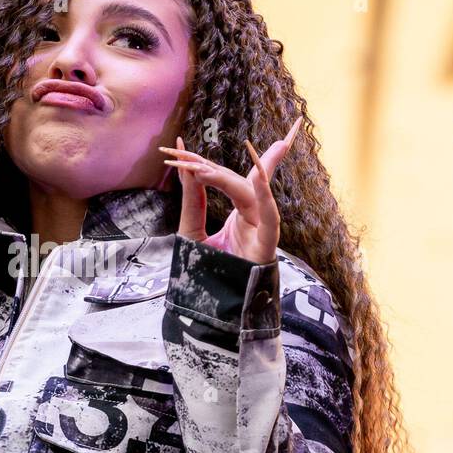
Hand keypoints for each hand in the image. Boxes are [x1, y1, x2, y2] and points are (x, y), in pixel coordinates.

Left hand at [160, 118, 298, 264]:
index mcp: (242, 213)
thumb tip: (188, 169)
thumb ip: (193, 203)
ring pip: (252, 192)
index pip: (233, 177)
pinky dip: (264, 196)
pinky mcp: (268, 244)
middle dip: (216, 162)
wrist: (218, 311)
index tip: (182, 141)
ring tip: (216, 159)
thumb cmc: (210, 275)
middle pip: (242, 179)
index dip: (207, 159)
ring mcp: (263, 228)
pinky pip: (270, 217)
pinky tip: (257, 175)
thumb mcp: (193, 234)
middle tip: (182, 150)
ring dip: (232, 175)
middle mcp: (255, 216)